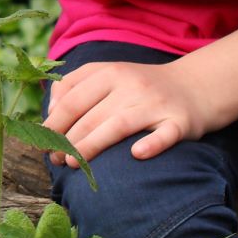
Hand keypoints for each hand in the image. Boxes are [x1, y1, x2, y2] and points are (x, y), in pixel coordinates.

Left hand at [43, 60, 218, 165]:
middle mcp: (132, 85)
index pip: (73, 98)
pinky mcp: (180, 122)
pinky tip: (136, 155)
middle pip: (92, 115)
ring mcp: (156, 103)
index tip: (42, 142)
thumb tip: (51, 113)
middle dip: (68, 140)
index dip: (54, 122)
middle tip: (55, 160)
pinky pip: (165, 135)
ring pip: (119, 125)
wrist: (195, 86)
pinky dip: (152, 144)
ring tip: (73, 165)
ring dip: (93, 146)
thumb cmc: (139, 87)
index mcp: (110, 72)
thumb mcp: (107, 75)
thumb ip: (74, 86)